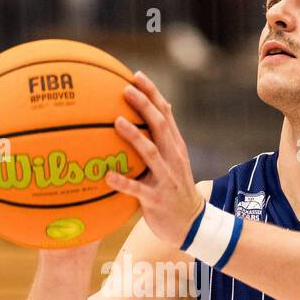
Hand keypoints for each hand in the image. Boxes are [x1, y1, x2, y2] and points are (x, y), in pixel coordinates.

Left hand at [108, 71, 205, 246]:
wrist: (192, 224)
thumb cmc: (176, 190)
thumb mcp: (175, 161)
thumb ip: (165, 139)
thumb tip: (154, 112)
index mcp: (175, 147)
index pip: (165, 113)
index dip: (152, 93)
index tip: (136, 75)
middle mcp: (172, 158)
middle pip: (159, 126)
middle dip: (144, 105)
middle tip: (124, 89)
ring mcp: (165, 178)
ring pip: (150, 153)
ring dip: (133, 137)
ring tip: (116, 122)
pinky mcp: (156, 199)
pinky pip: (137, 189)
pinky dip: (123, 182)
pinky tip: (107, 176)